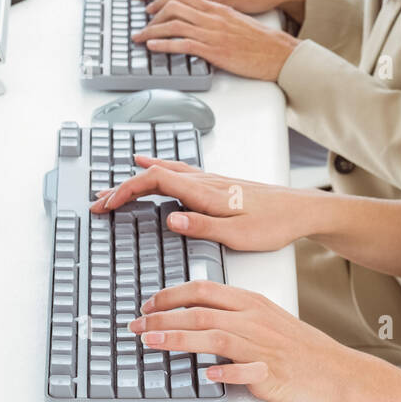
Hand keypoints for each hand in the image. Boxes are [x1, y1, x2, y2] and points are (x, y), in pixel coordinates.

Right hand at [91, 156, 316, 250]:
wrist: (301, 210)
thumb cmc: (274, 224)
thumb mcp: (239, 235)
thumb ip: (203, 226)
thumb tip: (170, 217)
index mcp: (206, 192)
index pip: (155, 182)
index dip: (126, 190)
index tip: (106, 204)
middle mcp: (205, 181)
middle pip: (154, 174)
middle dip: (123, 186)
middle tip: (99, 201)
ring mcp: (211, 180)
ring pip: (164, 171)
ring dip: (137, 178)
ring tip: (116, 185)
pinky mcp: (217, 183)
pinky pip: (177, 171)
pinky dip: (156, 169)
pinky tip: (152, 166)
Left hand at [131, 0, 298, 78]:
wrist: (277, 53)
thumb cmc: (259, 41)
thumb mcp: (235, 21)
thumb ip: (216, 16)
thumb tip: (199, 20)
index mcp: (217, 7)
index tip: (152, 7)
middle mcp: (212, 16)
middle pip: (174, 5)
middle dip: (153, 13)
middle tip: (142, 21)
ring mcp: (212, 32)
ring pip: (173, 24)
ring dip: (151, 30)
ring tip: (139, 37)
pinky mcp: (213, 50)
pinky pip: (182, 44)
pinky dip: (163, 45)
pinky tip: (152, 47)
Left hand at [138, 282, 352, 401]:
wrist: (335, 371)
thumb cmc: (299, 346)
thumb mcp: (264, 317)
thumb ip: (231, 312)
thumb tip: (194, 314)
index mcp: (251, 302)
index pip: (204, 289)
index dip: (171, 295)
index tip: (147, 304)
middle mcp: (254, 320)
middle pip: (201, 313)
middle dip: (163, 318)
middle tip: (136, 325)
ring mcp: (263, 346)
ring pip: (215, 337)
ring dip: (179, 340)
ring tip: (152, 343)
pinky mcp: (272, 373)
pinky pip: (246, 370)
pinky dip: (225, 372)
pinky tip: (207, 375)